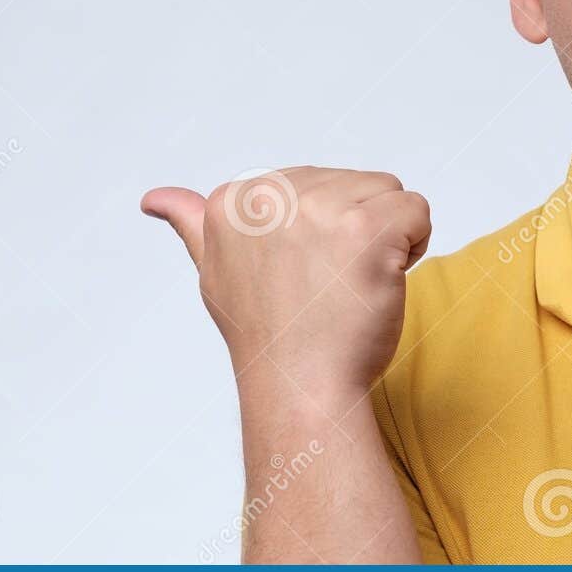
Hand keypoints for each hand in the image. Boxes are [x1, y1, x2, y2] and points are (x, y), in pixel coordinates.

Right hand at [141, 167, 430, 408]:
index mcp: (232, 198)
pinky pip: (417, 211)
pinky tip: (381, 282)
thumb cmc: (269, 336)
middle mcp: (270, 195)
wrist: (302, 389)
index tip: (295, 274)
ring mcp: (319, 209)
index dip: (318, 230)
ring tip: (351, 284)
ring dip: (386, 239)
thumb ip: (194, 223)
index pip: (312, 182)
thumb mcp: (216, 271)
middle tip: (325, 286)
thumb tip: (155, 197)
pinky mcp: (367, 228)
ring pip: (387, 194)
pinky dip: (413, 247)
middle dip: (354, 231)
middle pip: (352, 183)